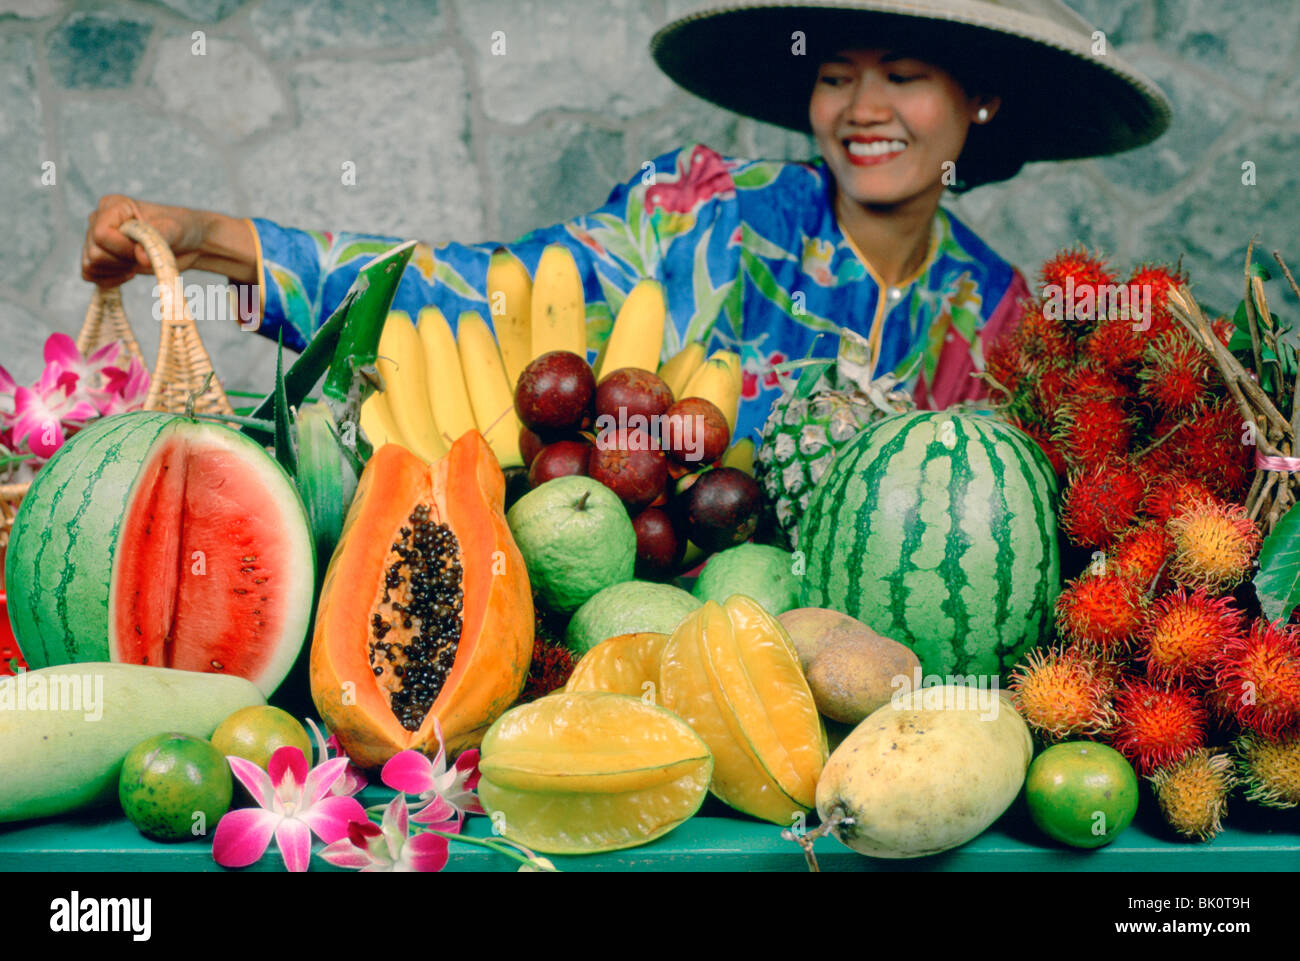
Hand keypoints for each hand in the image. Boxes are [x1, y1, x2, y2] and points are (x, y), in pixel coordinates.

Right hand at [81, 195, 210, 287]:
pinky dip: (110, 280)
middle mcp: (98, 220)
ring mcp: (95, 239)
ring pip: (90, 265)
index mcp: (113, 205)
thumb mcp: (172, 230)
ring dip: (118, 270)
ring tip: (138, 262)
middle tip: (144, 256)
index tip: (144, 248)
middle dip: (122, 261)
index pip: (101, 234)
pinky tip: (130, 273)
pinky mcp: (99, 256)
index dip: (122, 248)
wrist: (185, 243)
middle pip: (95, 253)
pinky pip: (90, 275)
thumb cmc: (178, 229)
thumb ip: (155, 241)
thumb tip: (140, 257)